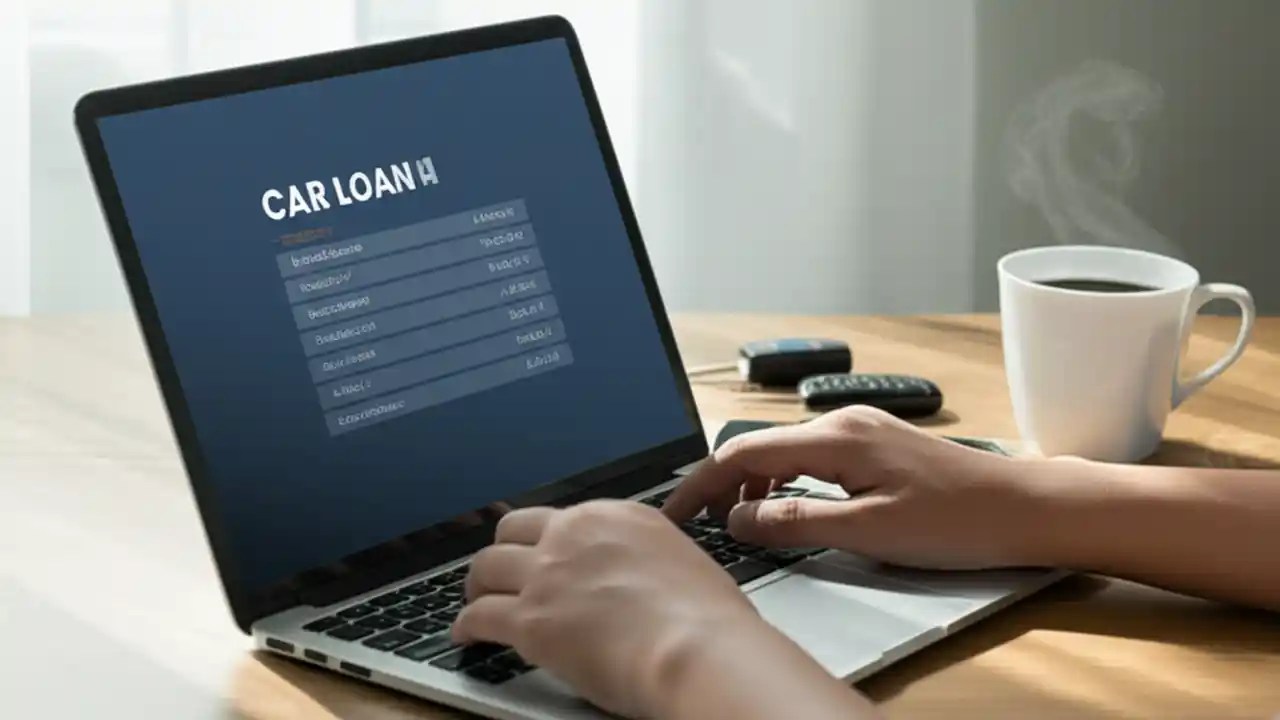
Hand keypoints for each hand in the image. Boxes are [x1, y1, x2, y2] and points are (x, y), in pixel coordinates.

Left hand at [453, 501, 768, 717]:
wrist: (699, 649)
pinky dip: (465, 627)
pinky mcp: (530, 620)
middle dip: (501, 554)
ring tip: (474, 604)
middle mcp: (574, 535)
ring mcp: (547, 575)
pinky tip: (465, 637)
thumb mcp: (679, 560)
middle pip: (511, 532)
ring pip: (485, 568)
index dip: (541, 539)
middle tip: (498, 576)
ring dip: (476, 587)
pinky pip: (478, 617)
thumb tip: (637, 579)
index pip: (558, 517)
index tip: (538, 554)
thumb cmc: (707, 619)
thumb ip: (644, 558)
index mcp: (614, 516)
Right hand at [664, 406, 1047, 569]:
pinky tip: (789, 508)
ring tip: (741, 523)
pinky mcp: (875, 444)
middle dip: (720, 483)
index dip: (699, 485)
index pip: (742, 453)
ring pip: (784, 451)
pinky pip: (811, 456)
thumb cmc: (958, 521)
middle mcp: (843, 422)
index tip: (673, 514)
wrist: (1024, 508)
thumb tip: (738, 520)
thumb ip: (795, 523)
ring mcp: (861, 429)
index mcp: (835, 438)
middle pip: (757, 447)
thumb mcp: (867, 531)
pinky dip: (785, 481)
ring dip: (754, 484)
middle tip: (698, 524)